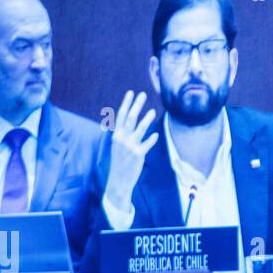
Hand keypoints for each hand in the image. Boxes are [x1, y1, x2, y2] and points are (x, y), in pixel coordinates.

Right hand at [104, 90, 157, 210]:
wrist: (118, 180)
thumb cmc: (120, 162)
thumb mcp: (118, 146)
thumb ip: (123, 134)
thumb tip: (129, 122)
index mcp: (116, 135)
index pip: (121, 115)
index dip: (126, 103)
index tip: (131, 92)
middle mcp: (122, 139)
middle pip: (130, 118)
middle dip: (137, 105)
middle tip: (143, 94)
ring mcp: (130, 146)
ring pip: (140, 129)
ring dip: (147, 119)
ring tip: (153, 111)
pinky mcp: (138, 154)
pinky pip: (147, 144)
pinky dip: (152, 139)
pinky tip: (156, 135)